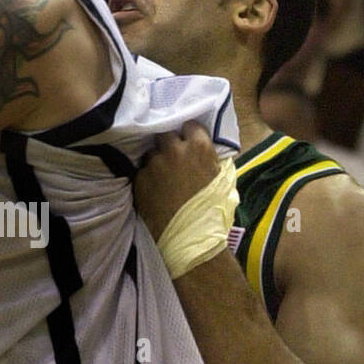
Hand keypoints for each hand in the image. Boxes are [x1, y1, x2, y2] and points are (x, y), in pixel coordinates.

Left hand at [134, 121, 221, 241]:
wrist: (191, 239)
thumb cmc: (215, 212)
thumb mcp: (223, 179)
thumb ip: (212, 159)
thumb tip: (206, 151)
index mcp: (199, 148)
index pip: (190, 125)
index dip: (190, 134)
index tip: (190, 141)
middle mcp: (174, 150)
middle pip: (166, 134)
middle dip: (170, 142)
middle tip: (174, 156)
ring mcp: (154, 164)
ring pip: (152, 152)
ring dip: (157, 159)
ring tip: (163, 175)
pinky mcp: (140, 179)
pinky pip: (142, 171)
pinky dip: (148, 177)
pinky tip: (155, 189)